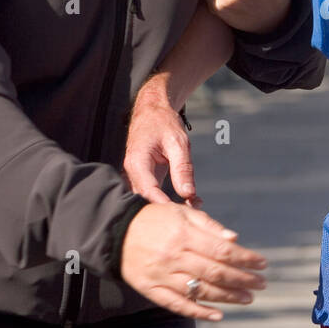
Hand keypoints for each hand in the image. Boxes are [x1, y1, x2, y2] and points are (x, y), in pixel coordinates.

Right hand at [119, 203, 266, 320]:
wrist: (114, 233)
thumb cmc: (154, 219)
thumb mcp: (180, 213)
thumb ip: (208, 225)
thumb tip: (235, 239)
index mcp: (183, 234)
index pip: (222, 250)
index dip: (245, 258)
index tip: (263, 264)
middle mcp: (174, 256)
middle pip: (215, 272)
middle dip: (242, 280)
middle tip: (261, 284)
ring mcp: (162, 275)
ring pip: (200, 291)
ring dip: (227, 297)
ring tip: (247, 298)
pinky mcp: (151, 290)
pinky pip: (177, 305)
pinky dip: (199, 312)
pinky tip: (218, 315)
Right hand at [124, 78, 201, 208]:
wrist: (152, 110)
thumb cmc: (163, 123)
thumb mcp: (178, 143)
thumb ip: (183, 169)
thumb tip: (188, 194)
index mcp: (137, 162)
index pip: (148, 192)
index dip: (163, 206)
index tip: (182, 217)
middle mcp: (132, 172)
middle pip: (146, 200)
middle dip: (169, 211)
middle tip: (194, 216)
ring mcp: (137, 176)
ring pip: (149, 200)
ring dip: (171, 207)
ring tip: (196, 209)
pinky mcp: (144, 178)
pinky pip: (154, 194)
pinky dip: (171, 200)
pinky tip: (192, 202)